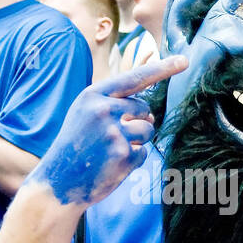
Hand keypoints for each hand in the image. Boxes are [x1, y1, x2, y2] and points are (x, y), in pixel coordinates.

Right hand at [30, 55, 185, 206]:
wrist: (58, 182)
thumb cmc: (76, 145)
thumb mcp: (85, 114)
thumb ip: (115, 105)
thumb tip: (150, 113)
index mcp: (93, 96)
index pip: (134, 78)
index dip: (162, 69)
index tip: (184, 61)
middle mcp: (103, 110)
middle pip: (144, 108)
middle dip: (137, 122)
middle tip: (110, 138)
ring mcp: (114, 133)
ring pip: (148, 130)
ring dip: (136, 141)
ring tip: (110, 152)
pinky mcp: (123, 155)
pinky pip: (143, 153)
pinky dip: (132, 161)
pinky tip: (111, 166)